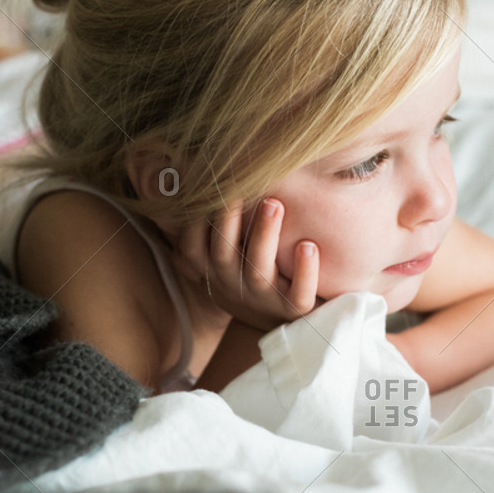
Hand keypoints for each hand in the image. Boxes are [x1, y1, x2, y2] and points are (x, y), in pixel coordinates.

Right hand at [172, 198, 319, 331]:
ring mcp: (262, 298)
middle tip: (238, 187)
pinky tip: (309, 246)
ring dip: (264, 236)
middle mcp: (232, 284)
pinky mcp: (292, 309)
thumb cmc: (247, 270)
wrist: (278, 319)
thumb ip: (210, 224)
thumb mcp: (223, 253)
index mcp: (212, 269)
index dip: (194, 220)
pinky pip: (298, 297)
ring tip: (274, 204)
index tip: (205, 186)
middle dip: (227, 219)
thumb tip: (185, 173)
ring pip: (258, 272)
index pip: (191, 246)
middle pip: (223, 253)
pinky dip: (304, 273)